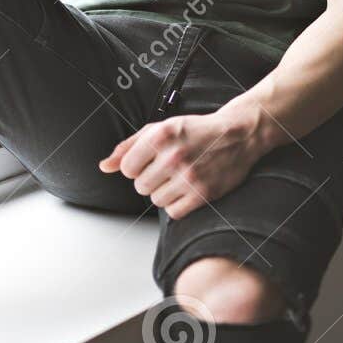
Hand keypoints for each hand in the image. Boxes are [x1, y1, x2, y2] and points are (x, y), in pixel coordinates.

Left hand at [98, 101, 270, 219]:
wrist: (237, 135)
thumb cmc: (195, 131)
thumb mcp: (160, 129)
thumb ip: (129, 147)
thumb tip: (104, 166)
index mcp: (159, 136)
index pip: (127, 168)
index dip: (136, 167)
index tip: (150, 161)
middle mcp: (173, 156)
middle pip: (140, 186)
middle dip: (150, 179)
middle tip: (168, 168)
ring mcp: (189, 176)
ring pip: (156, 200)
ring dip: (164, 192)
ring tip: (179, 177)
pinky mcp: (203, 193)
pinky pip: (174, 212)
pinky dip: (178, 204)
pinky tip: (187, 189)